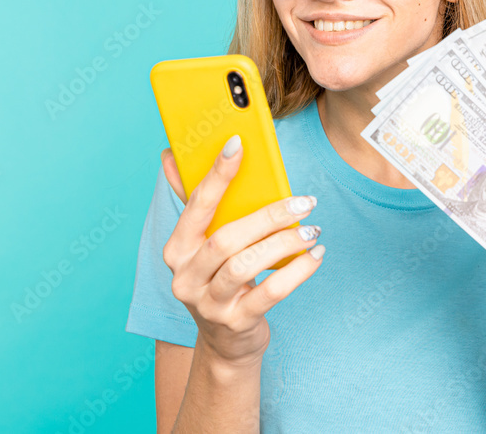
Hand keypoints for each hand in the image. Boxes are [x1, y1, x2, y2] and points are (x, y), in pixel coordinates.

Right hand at [160, 136, 325, 366]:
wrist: (226, 342)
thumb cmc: (220, 278)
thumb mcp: (205, 245)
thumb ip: (197, 202)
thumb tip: (170, 154)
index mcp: (177, 248)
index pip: (196, 205)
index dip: (216, 174)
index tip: (238, 144)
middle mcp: (186, 277)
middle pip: (226, 239)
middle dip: (268, 216)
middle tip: (305, 201)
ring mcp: (208, 304)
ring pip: (246, 266)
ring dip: (285, 243)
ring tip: (313, 229)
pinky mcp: (236, 323)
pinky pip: (270, 293)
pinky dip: (298, 271)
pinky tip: (315, 255)